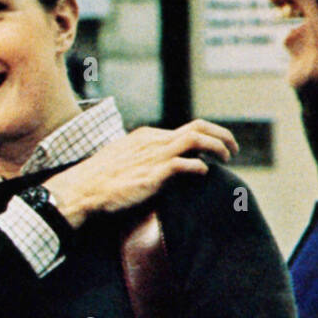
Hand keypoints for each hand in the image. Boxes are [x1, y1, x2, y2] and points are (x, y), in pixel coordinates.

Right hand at [42, 121, 237, 227]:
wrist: (83, 189)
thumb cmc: (99, 180)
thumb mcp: (123, 160)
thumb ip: (141, 158)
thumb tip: (154, 166)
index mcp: (147, 136)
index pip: (186, 128)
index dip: (207, 136)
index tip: (217, 147)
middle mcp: (154, 141)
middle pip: (198, 127)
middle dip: (221, 135)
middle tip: (234, 148)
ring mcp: (154, 156)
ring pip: (196, 139)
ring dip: (218, 146)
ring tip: (228, 158)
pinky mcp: (153, 174)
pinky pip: (185, 164)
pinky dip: (199, 166)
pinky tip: (204, 172)